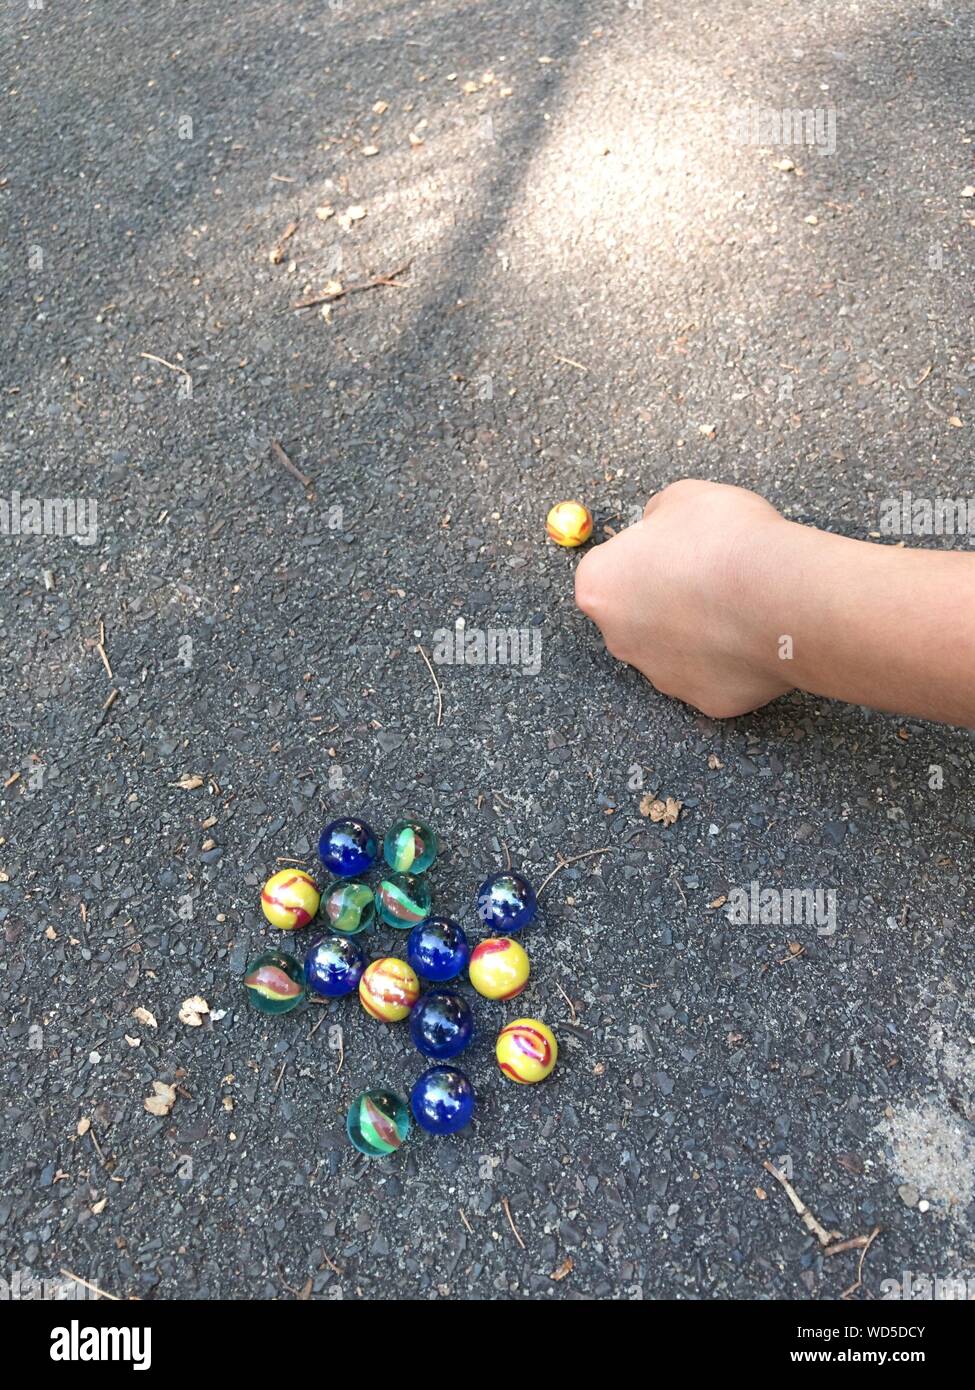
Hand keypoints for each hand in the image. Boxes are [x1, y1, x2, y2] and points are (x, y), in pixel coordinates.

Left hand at [575, 480, 793, 717]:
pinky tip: (757, 635)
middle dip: (666, 599)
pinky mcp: (704, 701)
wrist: (781, 595)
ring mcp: (660, 676)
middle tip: (710, 578)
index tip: (679, 548)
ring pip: (674, 650)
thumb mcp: (682, 497)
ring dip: (698, 632)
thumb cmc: (725, 539)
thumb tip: (657, 529)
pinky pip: (715, 676)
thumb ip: (657, 518)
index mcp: (600, 586)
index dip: (647, 556)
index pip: (610, 570)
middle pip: (636, 617)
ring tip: (740, 605)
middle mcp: (619, 640)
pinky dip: (733, 660)